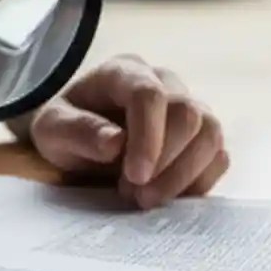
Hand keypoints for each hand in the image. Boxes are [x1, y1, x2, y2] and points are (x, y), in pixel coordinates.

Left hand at [26, 54, 227, 208]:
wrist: (78, 142)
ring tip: (148, 199)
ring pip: (210, 133)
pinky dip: (198, 182)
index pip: (149, 93)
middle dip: (164, 161)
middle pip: (187, 113)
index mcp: (123, 72)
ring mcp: (188, 107)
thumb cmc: (65, 131)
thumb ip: (77, 132)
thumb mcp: (52, 130)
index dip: (148, 136)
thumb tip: (115, 142)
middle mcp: (163, 82)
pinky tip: (167, 197)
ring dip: (184, 174)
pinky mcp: (201, 137)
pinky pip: (218, 156)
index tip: (135, 176)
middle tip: (134, 194)